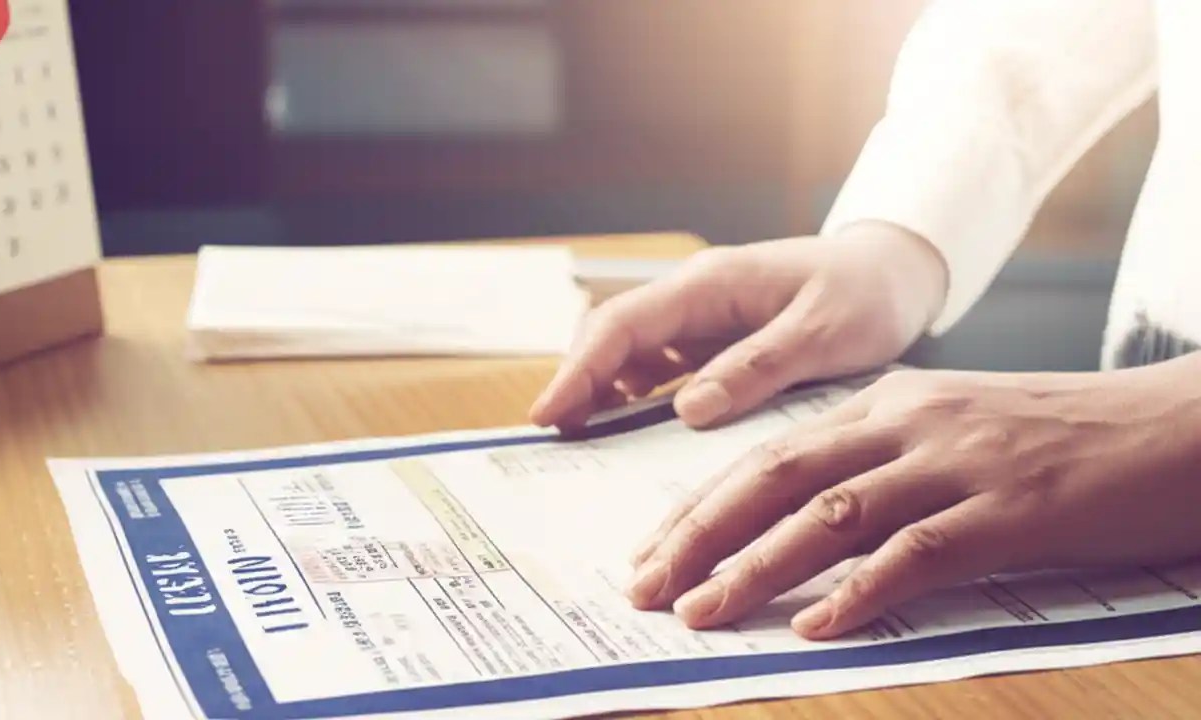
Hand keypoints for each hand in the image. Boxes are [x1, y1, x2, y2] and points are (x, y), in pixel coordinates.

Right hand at [530, 222, 947, 430]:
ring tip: (581, 445)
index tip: (549, 414)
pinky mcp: (714, 343)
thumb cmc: (865, 292)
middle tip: (555, 440)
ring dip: (603, 394)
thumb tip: (689, 410)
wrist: (894, 272)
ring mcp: (701, 321)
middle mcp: (694, 299)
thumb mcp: (823, 331)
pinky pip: (662, 371)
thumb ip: (757, 366)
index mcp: (710, 284)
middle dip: (579, 383)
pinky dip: (638, 400)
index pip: (623, 323)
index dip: (580, 370)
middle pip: (613, 338)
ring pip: (630, 355)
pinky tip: (632, 433)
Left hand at [625, 361, 1200, 638]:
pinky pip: (919, 553)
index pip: (770, 455)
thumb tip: (806, 521)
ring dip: (757, 566)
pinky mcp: (1012, 510)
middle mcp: (911, 423)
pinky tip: (816, 626)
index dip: (702, 506)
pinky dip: (861, 593)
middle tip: (646, 586)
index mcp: (889, 404)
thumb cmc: (1064, 437)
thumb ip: (883, 461)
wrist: (1180, 425)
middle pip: (777, 477)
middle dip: (700, 534)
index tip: (653, 550)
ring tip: (702, 612)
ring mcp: (960, 463)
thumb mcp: (957, 430)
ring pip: (831, 513)